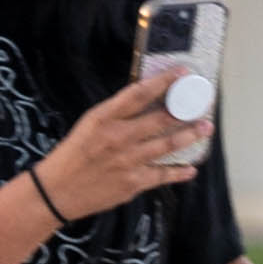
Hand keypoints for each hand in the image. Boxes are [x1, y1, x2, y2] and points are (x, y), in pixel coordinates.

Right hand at [36, 64, 206, 221]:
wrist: (57, 190)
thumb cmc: (75, 153)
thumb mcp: (90, 124)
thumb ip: (117, 114)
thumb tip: (148, 101)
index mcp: (104, 117)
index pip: (139, 93)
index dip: (163, 81)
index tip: (182, 73)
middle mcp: (118, 137)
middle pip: (160, 119)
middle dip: (185, 110)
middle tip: (203, 103)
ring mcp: (128, 160)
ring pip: (167, 145)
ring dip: (189, 136)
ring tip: (205, 128)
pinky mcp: (133, 182)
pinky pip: (163, 175)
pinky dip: (179, 172)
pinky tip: (191, 168)